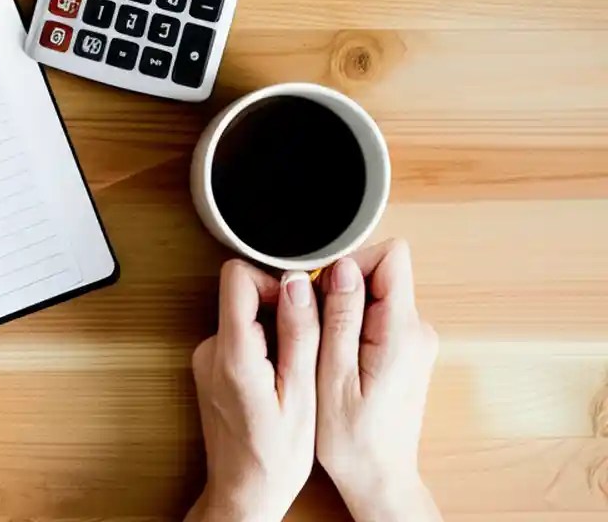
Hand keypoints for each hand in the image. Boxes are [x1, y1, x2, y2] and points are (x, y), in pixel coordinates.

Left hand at [186, 260, 319, 521]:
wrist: (243, 491)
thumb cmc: (275, 456)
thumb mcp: (302, 394)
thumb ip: (299, 334)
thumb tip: (296, 284)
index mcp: (232, 354)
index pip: (237, 277)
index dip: (273, 280)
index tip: (299, 307)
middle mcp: (210, 350)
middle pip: (243, 295)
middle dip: (279, 311)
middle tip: (303, 352)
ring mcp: (206, 358)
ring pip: (245, 317)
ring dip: (274, 333)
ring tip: (292, 374)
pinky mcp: (210, 367)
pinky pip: (240, 338)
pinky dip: (263, 349)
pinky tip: (278, 383)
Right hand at [316, 240, 442, 521]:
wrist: (379, 477)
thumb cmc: (353, 439)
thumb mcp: (332, 375)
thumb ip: (339, 317)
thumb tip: (341, 267)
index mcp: (401, 332)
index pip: (391, 256)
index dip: (350, 261)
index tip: (320, 289)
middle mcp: (417, 330)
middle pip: (380, 272)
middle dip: (340, 288)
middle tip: (315, 329)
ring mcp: (414, 340)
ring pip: (375, 294)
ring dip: (343, 310)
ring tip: (324, 350)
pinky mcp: (406, 350)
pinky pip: (376, 316)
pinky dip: (351, 326)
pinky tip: (336, 359)